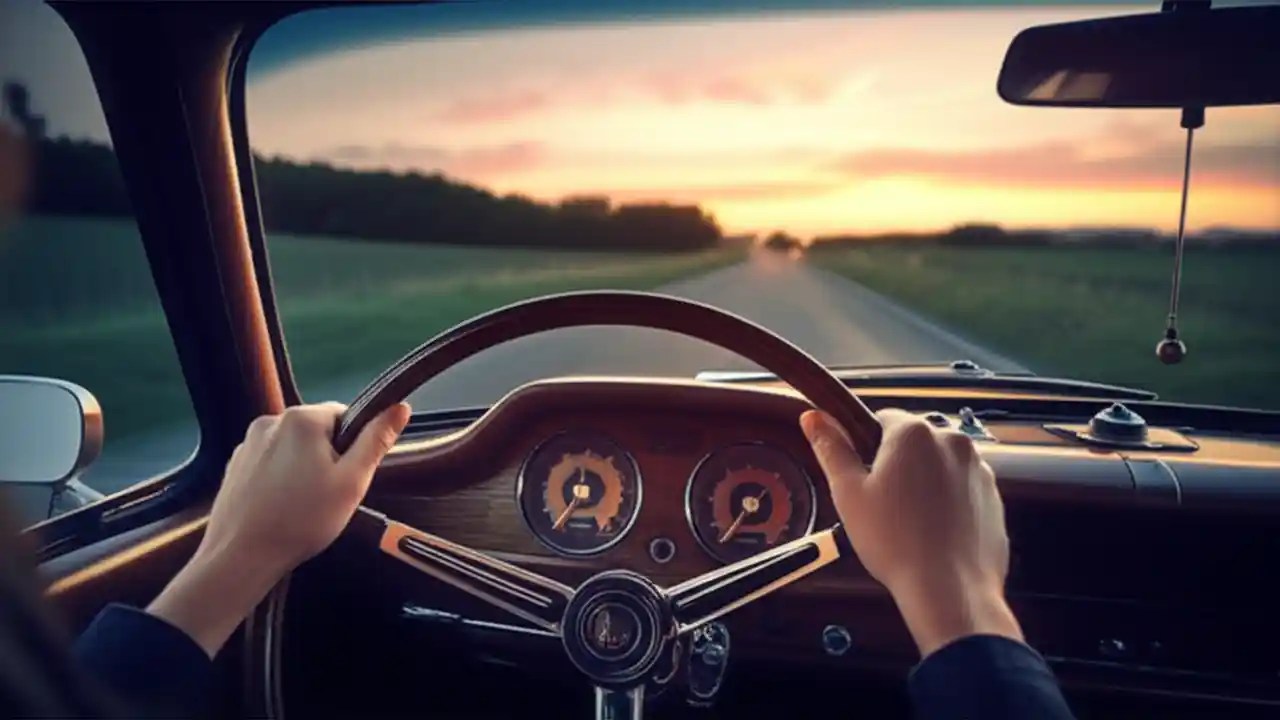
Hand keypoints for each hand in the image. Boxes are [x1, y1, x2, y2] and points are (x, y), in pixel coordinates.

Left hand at [149, 402, 410, 655]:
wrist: (240, 555)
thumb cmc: (302, 520)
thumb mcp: (352, 482)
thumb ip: (377, 441)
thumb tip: (400, 407)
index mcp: (303, 419)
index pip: (345, 415)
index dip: (354, 447)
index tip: (347, 477)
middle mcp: (271, 421)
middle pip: (317, 431)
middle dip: (327, 458)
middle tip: (328, 495)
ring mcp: (248, 442)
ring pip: (293, 448)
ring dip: (303, 467)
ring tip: (302, 504)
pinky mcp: (234, 464)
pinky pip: (270, 461)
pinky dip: (279, 478)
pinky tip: (280, 506)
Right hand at [800, 408, 1021, 657]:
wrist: (950, 590)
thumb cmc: (894, 542)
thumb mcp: (848, 493)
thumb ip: (831, 449)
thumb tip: (813, 417)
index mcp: (914, 433)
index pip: (883, 418)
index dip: (868, 447)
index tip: (864, 477)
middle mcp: (952, 441)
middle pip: (915, 442)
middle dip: (899, 464)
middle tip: (883, 504)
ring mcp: (979, 469)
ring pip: (940, 465)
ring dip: (925, 482)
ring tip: (910, 522)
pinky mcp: (994, 497)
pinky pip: (963, 488)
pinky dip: (949, 501)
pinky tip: (934, 531)